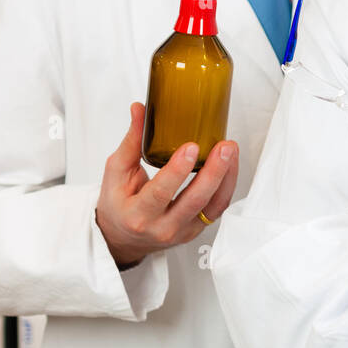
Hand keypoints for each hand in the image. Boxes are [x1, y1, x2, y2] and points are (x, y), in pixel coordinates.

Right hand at [94, 102, 240, 268]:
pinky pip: (217, 208)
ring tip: (231, 151)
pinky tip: (230, 165)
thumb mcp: (116, 173)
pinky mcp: (197, 229)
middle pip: (194, 201)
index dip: (177, 171)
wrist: (123, 237)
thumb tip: (140, 109)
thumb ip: (131, 141)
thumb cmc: (118, 204)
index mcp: (137, 214)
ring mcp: (183, 231)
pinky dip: (227, 185)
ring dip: (226, 177)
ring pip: (212, 207)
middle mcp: (162, 227)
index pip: (160, 193)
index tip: (191, 147)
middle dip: (213, 172)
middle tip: (224, 147)